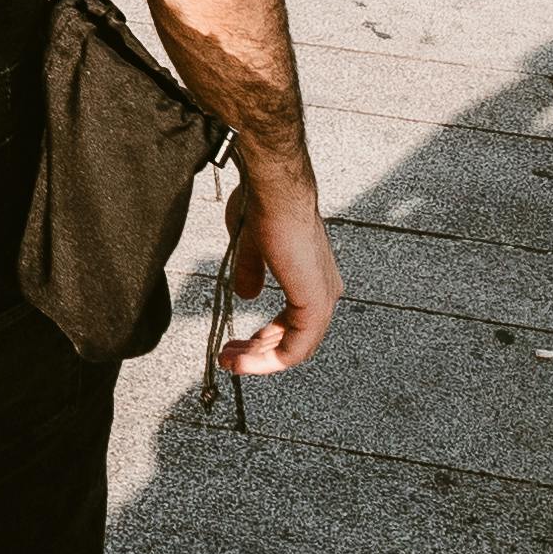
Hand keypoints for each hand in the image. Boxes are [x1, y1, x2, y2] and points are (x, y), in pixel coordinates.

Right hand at [219, 164, 341, 374]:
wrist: (275, 192)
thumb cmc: (265, 206)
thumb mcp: (252, 245)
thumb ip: (251, 272)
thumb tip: (247, 294)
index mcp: (312, 277)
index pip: (293, 323)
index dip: (264, 339)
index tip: (236, 344)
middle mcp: (324, 291)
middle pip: (293, 339)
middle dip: (257, 352)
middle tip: (228, 356)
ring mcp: (322, 299)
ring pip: (295, 348)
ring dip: (259, 360)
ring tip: (229, 361)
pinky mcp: (315, 304)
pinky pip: (296, 348)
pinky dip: (269, 360)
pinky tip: (243, 361)